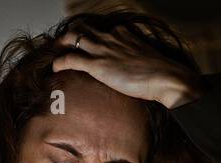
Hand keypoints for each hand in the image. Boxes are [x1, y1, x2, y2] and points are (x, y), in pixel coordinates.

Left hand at [51, 25, 204, 108]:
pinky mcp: (97, 64)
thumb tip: (135, 71)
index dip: (93, 35)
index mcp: (123, 33)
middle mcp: (111, 36)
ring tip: (57, 52)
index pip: (102, 29)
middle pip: (84, 28)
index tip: (89, 44)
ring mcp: (103, 49)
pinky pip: (71, 58)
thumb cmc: (160, 72)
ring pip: (74, 37)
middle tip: (65, 43)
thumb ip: (135, 59)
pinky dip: (60, 62)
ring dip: (62, 44)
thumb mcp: (146, 58)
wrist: (164, 77)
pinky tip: (55, 68)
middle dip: (72, 33)